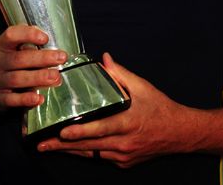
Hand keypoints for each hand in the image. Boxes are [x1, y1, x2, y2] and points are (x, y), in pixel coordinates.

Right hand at [0, 25, 66, 112]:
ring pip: (17, 79)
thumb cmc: (5, 67)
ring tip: (55, 76)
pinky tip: (39, 98)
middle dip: (42, 58)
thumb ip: (28, 46)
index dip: (28, 35)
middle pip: (18, 59)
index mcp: (1, 47)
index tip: (45, 38)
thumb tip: (50, 44)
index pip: (11, 36)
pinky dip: (26, 99)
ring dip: (38, 77)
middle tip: (61, 58)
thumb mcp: (10, 51)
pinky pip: (12, 100)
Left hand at [37, 53, 191, 167]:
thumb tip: (104, 59)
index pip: (100, 129)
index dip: (80, 132)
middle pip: (88, 146)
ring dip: (70, 151)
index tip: (62, 132)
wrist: (180, 133)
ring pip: (91, 154)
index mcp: (127, 122)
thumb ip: (121, 74)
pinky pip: (100, 157)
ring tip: (48, 147)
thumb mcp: (144, 87)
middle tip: (42, 143)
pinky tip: (71, 149)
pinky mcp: (124, 163)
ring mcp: (123, 156)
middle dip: (63, 145)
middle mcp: (123, 143)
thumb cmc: (161, 109)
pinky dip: (86, 152)